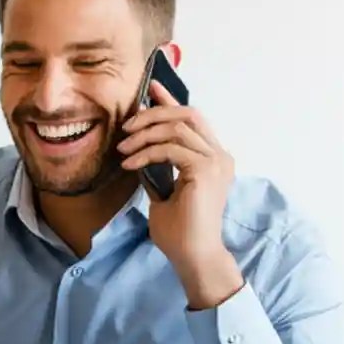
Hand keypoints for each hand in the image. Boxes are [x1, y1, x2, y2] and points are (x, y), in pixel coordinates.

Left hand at [115, 80, 244, 308]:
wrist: (193, 256)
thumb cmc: (179, 231)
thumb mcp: (164, 191)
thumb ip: (160, 168)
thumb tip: (138, 149)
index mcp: (213, 158)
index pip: (192, 119)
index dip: (170, 101)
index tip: (150, 88)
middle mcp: (220, 155)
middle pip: (188, 114)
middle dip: (154, 113)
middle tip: (127, 125)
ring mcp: (216, 162)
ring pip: (178, 128)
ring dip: (144, 134)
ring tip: (123, 149)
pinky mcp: (206, 170)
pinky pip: (171, 149)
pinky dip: (146, 153)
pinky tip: (130, 164)